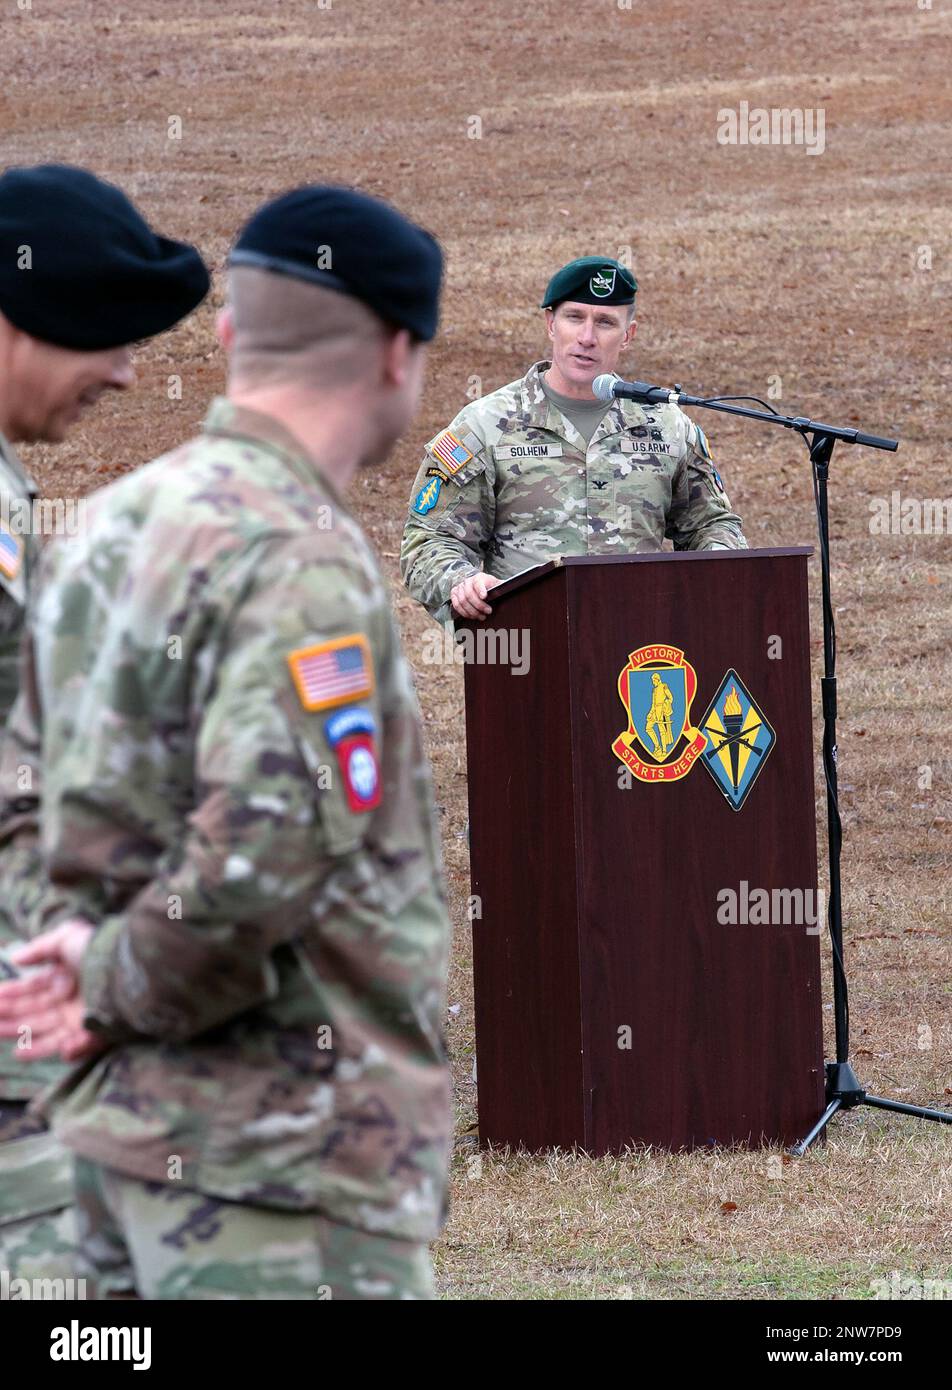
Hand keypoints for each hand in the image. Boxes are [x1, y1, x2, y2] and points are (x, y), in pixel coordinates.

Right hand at [0, 919, 104, 1062]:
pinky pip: (77, 1048)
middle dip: (12, 1019)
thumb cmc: (97, 951)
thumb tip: (14, 959)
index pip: (34, 989)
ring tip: (9, 1043)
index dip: (13, 994)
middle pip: (37, 1014)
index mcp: (66, 978)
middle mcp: (73, 999)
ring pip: (50, 1034)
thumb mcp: (67, 938)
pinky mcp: (96, 1033)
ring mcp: (84, 1017)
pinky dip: (65, 1051)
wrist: (126, 969)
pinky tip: (39, 1050)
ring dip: (28, 1038)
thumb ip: (40, 948)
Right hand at [450, 572, 500, 619]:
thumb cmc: (490, 587)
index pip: (478, 582)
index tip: (484, 596)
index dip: (480, 589)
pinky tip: (472, 616)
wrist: (479, 585)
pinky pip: (456, 605)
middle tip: (488, 612)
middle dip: (479, 606)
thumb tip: (509, 587)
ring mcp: (460, 587)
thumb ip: (502, 586)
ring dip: (472, 611)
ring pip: (462, 601)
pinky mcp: (454, 594)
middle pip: (469, 595)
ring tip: (481, 616)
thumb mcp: (497, 585)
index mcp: (479, 577)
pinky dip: (464, 612)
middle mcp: (467, 581)